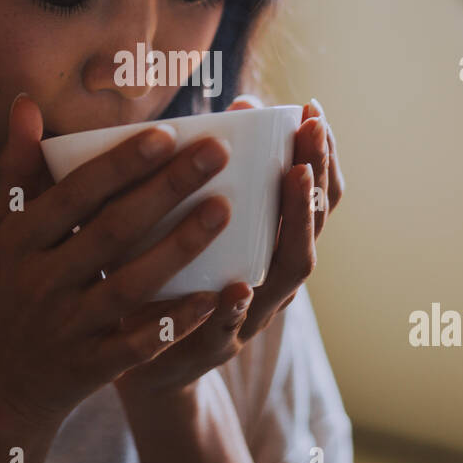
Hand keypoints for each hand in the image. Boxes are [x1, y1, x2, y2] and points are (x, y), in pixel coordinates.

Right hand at [0, 93, 234, 432]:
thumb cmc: (7, 289)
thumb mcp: (1, 232)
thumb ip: (17, 169)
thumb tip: (26, 103)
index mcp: (17, 242)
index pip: (75, 195)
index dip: (119, 165)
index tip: (166, 132)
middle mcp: (39, 282)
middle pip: (111, 231)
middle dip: (165, 189)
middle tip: (216, 152)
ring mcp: (66, 328)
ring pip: (130, 284)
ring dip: (179, 247)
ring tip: (224, 208)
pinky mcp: (91, 367)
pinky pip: (138, 343)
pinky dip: (174, 321)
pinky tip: (214, 294)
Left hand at [113, 94, 344, 399]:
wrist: (140, 359)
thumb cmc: (171, 273)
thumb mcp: (195, 220)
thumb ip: (215, 171)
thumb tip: (238, 102)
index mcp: (275, 245)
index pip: (317, 195)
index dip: (322, 155)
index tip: (312, 109)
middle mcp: (275, 279)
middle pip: (315, 225)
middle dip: (318, 172)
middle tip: (312, 129)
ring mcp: (251, 315)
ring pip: (289, 271)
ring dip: (296, 220)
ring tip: (295, 178)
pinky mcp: (209, 347)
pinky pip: (229, 329)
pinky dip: (234, 307)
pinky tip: (236, 287)